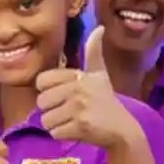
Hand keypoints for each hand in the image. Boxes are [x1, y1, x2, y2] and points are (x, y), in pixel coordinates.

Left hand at [35, 27, 138, 148]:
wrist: (122, 129)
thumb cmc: (106, 101)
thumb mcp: (100, 74)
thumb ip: (94, 52)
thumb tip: (100, 28)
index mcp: (79, 75)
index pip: (41, 81)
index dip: (47, 91)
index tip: (61, 95)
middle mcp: (78, 89)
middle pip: (41, 102)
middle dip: (51, 110)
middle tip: (67, 111)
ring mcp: (79, 108)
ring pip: (45, 119)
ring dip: (56, 124)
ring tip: (72, 121)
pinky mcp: (80, 126)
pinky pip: (54, 133)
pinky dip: (62, 135)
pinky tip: (76, 130)